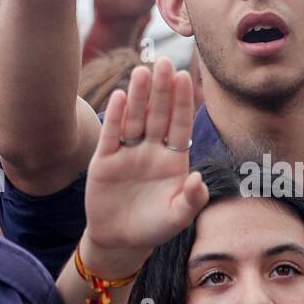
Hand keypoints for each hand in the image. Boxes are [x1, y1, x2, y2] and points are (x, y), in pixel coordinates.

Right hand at [81, 56, 207, 278]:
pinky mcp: (105, 160)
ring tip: (142, 71)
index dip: (183, 102)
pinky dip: (115, 117)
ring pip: (135, 119)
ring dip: (138, 96)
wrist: (119, 241)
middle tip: (164, 62)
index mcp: (173, 159)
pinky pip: (112, 135)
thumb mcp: (177, 218)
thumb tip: (198, 178)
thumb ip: (191, 200)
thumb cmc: (153, 228)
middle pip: (158, 114)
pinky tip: (119, 97)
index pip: (180, 125)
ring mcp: (128, 153)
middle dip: (162, 89)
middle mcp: (151, 150)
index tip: (186, 77)